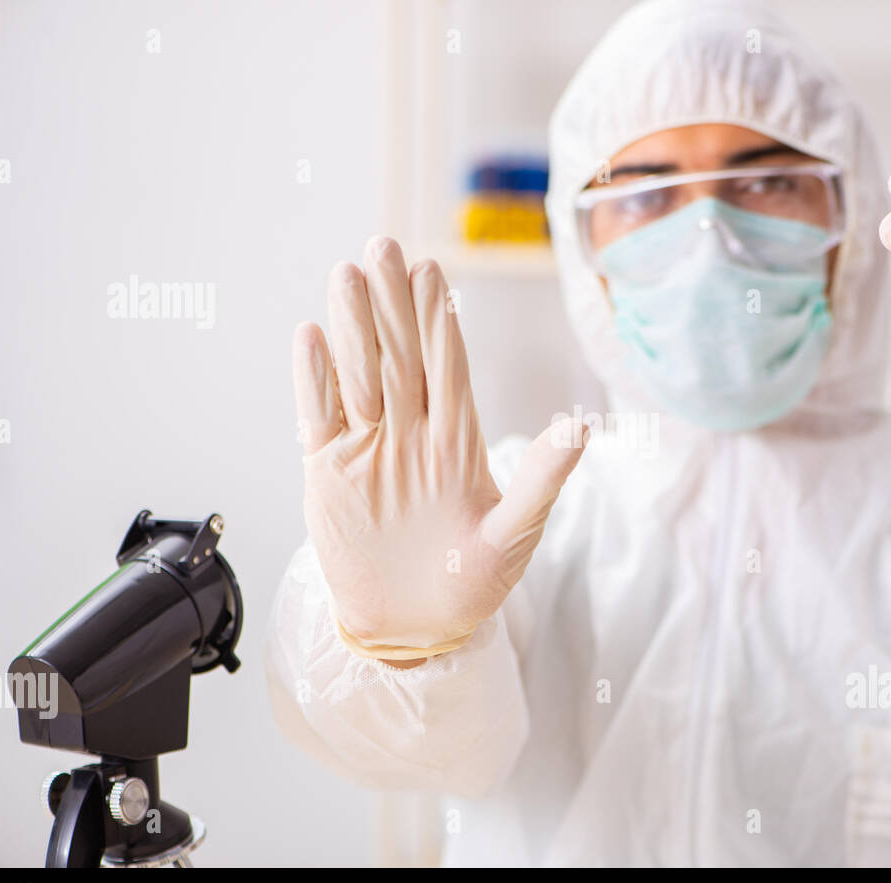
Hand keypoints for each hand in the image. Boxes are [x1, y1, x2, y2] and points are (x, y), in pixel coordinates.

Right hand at [292, 237, 588, 657]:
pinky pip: (318, 417)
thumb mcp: (516, 533)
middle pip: (399, 357)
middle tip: (383, 248)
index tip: (433, 271)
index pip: (448, 367)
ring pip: (358, 376)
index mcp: (457, 439)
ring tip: (348, 277)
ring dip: (353, 328)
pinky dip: (312, 380)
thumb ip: (541, 479)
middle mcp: (411, 433)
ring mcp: (368, 449)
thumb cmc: (475, 580)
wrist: (416, 627)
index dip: (439, 321)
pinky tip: (310, 336)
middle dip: (392, 304)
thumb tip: (580, 427)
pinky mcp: (329, 473)